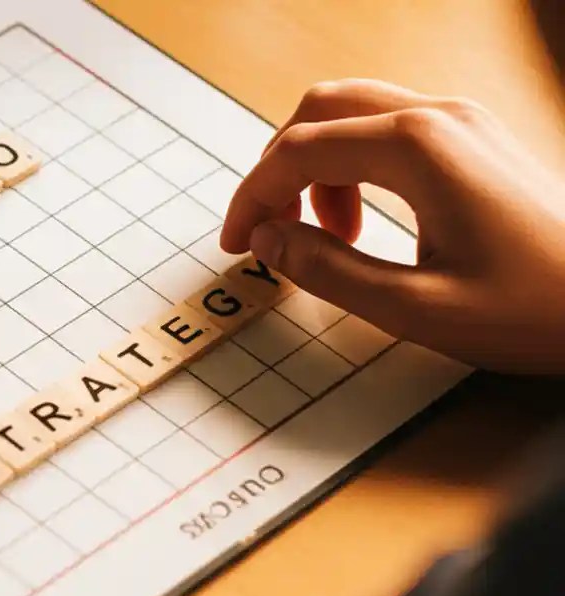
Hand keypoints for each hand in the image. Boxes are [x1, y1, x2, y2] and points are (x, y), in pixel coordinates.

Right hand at [220, 79, 564, 372]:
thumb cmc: (537, 310)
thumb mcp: (415, 308)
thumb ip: (327, 271)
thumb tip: (269, 239)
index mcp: (418, 149)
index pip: (300, 151)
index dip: (253, 197)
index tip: (237, 244)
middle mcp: (439, 117)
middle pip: (321, 109)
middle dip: (278, 169)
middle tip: (267, 231)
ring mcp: (463, 121)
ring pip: (354, 113)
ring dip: (317, 167)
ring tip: (326, 238)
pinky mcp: (477, 139)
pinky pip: (391, 129)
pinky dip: (354, 166)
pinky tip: (365, 223)